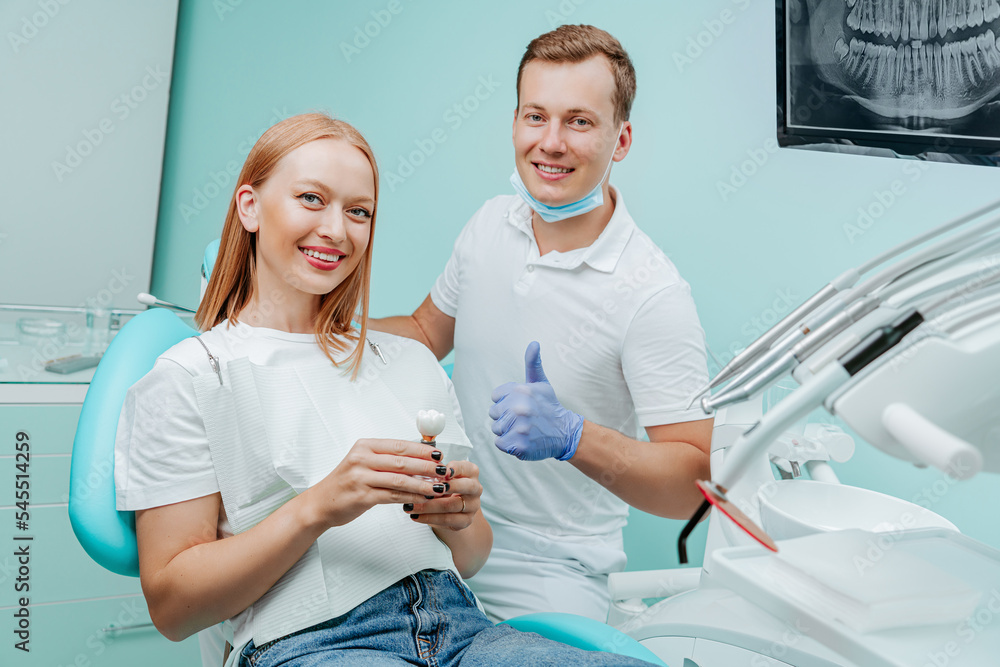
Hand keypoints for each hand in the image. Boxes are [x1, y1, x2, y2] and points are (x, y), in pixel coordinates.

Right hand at [304, 438, 449, 528]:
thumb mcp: (363, 462)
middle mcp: (361, 459)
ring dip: (422, 484)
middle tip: (445, 471)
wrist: (320, 503)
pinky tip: (423, 499)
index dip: (422, 450)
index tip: (439, 455)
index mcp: (364, 446)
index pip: (399, 446)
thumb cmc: (346, 482)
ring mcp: (360, 478)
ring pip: (399, 480)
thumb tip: (420, 456)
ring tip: (439, 487)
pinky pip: (392, 496)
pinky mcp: (361, 497)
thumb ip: (387, 458)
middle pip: (402, 461)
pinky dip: (410, 497)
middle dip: (427, 467)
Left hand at [405, 460, 481, 531]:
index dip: (455, 468)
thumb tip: (415, 464)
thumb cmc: (444, 486)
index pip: (465, 467)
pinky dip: (429, 518)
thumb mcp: (441, 475)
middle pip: (465, 486)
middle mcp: (475, 488)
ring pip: (451, 505)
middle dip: (446, 487)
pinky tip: (416, 516)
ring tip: (411, 506)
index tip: (442, 469)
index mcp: (471, 472)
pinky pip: (447, 520)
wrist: (454, 509)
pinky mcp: (466, 521)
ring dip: (429, 506)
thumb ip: (434, 470)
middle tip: (427, 489)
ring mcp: (472, 506)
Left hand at [488, 341, 582, 460]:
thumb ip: (533, 363)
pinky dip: (510, 445)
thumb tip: (534, 343)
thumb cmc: (549, 407)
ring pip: (496, 429)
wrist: (565, 433)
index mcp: (521, 390)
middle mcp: (519, 408)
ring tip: (524, 429)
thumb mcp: (541, 383)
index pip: (495, 397)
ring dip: (507, 431)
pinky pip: (500, 443)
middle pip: (493, 413)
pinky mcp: (519, 445)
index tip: (521, 405)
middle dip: (506, 417)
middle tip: (524, 419)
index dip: (506, 402)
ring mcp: (519, 427)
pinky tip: (524, 439)